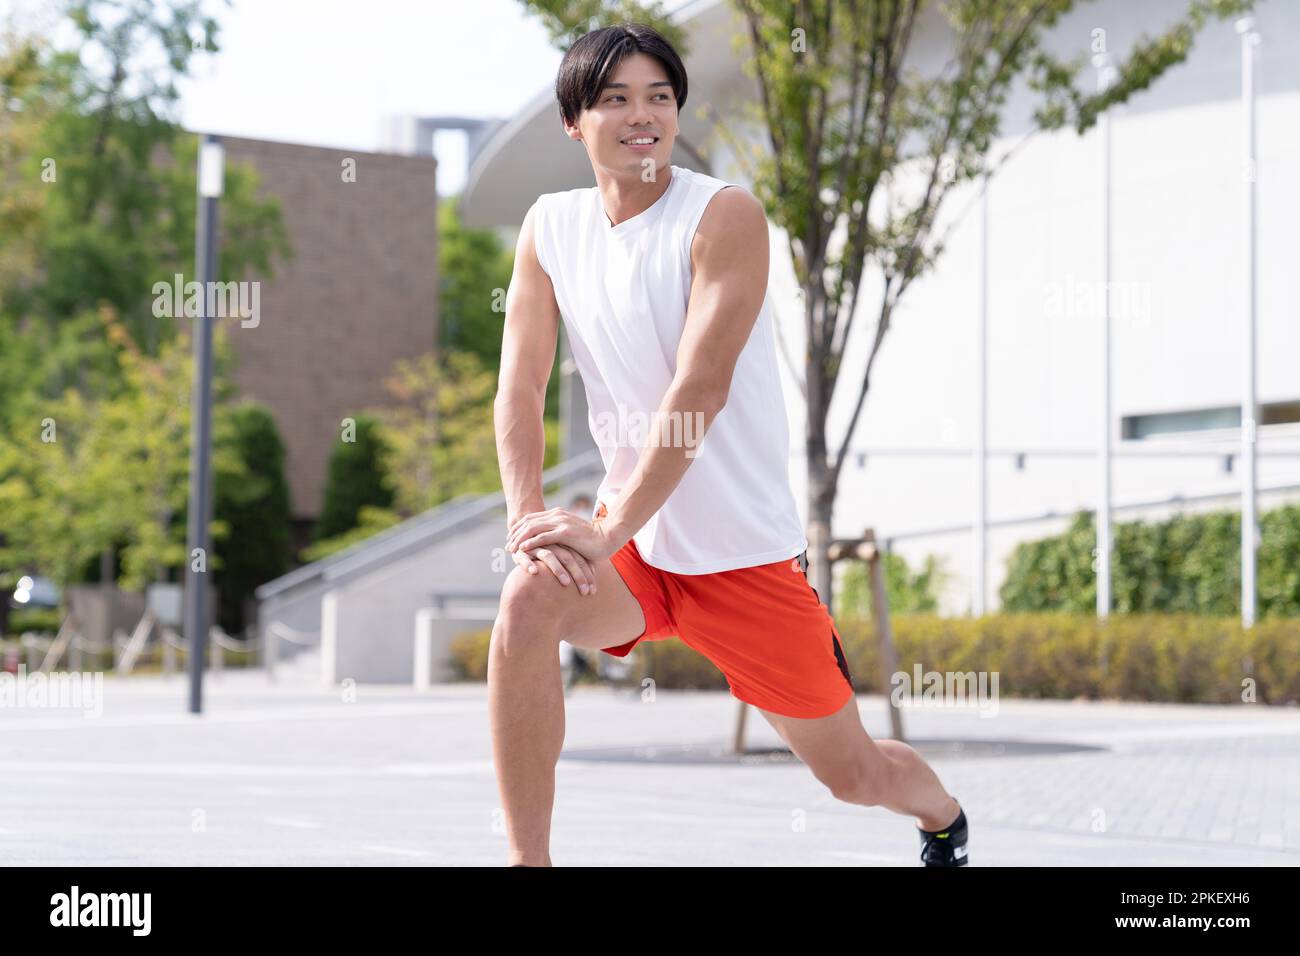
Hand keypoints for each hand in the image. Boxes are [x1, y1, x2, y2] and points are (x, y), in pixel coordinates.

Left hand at [506, 507, 621, 562]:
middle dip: (515, 534)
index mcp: (558, 514)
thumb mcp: (572, 532)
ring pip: (533, 529)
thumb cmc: (591, 539)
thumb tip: (550, 538)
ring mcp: (561, 523)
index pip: (532, 518)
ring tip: (511, 549)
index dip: (519, 528)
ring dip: (519, 539)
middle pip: (529, 522)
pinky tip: (522, 550)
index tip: (511, 538)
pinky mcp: (565, 533)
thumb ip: (560, 532)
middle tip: (507, 546)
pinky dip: (531, 543)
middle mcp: (557, 515)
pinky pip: (543, 537)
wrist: (608, 537)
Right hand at [512, 543, 597, 594]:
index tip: (594, 590)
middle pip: (568, 557)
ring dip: (558, 569)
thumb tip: (594, 587)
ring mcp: (536, 545)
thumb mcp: (562, 560)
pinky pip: (524, 557)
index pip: (579, 558)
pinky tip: (534, 572)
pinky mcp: (521, 550)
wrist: (523, 541)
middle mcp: (551, 543)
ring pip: (549, 556)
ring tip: (566, 583)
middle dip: (578, 575)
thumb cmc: (546, 557)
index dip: (587, 574)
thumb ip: (576, 569)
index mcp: (564, 544)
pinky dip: (528, 563)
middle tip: (585, 592)